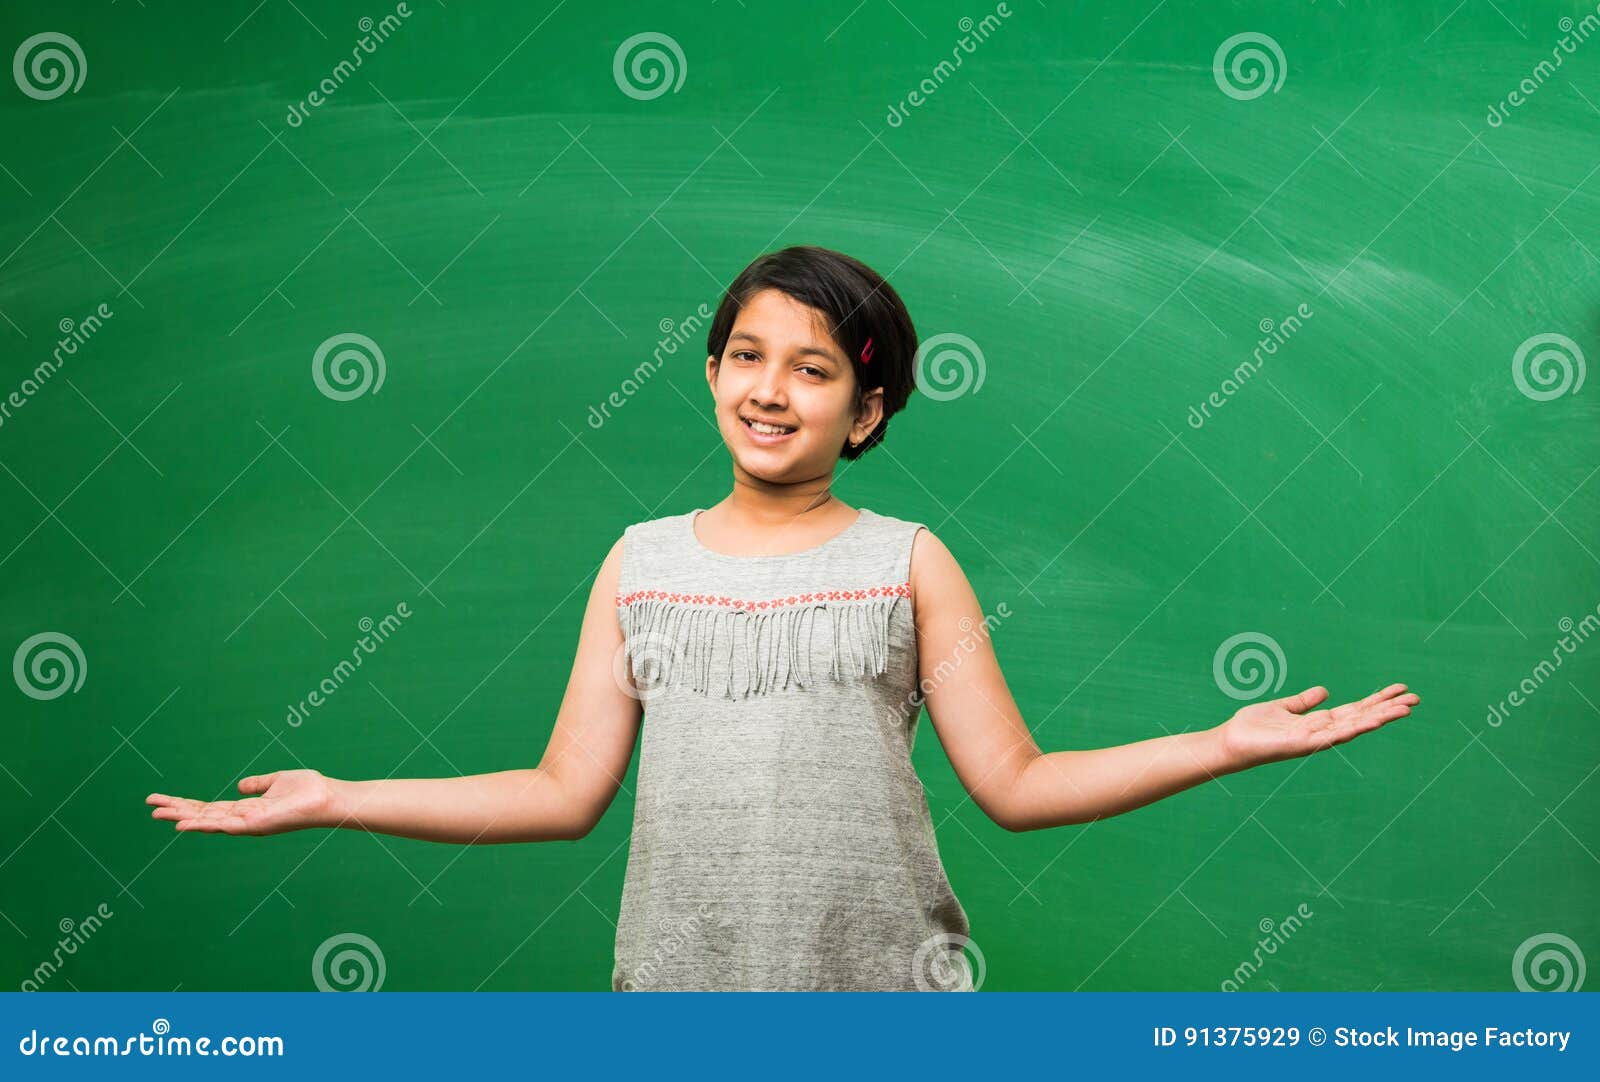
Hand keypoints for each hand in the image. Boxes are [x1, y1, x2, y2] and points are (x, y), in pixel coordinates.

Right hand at [146, 769, 341, 835]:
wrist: (327, 797)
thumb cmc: (308, 790)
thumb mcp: (276, 781)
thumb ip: (258, 785)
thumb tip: (241, 786)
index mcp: (246, 809)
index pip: (209, 808)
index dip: (186, 805)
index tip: (163, 800)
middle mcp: (243, 819)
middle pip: (202, 815)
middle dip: (176, 811)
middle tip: (150, 806)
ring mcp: (247, 824)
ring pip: (207, 821)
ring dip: (182, 818)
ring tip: (158, 814)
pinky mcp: (255, 825)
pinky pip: (223, 826)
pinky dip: (202, 825)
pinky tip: (183, 825)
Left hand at [1218, 683, 1418, 769]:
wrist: (1231, 742)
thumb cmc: (1253, 727)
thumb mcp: (1283, 708)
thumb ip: (1303, 702)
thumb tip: (1324, 691)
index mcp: (1319, 722)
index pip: (1355, 710)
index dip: (1377, 701)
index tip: (1399, 690)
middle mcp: (1322, 732)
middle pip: (1362, 718)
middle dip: (1388, 709)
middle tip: (1416, 698)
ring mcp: (1316, 740)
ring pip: (1355, 727)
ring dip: (1380, 718)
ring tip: (1405, 709)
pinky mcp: (1304, 745)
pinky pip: (1334, 736)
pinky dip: (1355, 728)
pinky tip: (1372, 721)